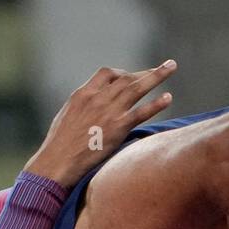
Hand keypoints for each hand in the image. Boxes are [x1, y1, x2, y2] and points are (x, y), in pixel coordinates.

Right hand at [24, 60, 176, 187]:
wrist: (57, 162)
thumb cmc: (58, 145)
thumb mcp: (66, 117)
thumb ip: (82, 107)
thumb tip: (91, 108)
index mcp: (83, 93)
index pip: (107, 73)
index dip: (122, 73)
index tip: (130, 78)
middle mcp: (97, 98)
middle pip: (126, 78)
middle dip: (146, 71)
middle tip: (164, 66)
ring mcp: (109, 111)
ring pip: (137, 88)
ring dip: (157, 76)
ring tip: (172, 66)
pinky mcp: (118, 127)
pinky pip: (141, 112)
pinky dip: (156, 104)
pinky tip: (168, 98)